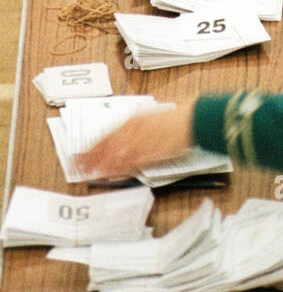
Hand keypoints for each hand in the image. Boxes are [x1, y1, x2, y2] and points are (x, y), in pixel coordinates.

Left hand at [76, 105, 194, 180]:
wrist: (195, 119)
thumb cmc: (174, 118)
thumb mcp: (149, 116)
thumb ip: (132, 128)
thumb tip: (115, 141)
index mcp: (133, 119)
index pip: (105, 135)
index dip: (91, 147)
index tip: (79, 156)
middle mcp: (135, 129)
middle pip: (107, 145)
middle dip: (91, 158)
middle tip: (78, 169)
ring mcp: (144, 141)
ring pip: (118, 155)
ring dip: (103, 165)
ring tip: (90, 174)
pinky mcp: (154, 152)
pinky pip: (133, 162)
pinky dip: (122, 169)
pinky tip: (113, 175)